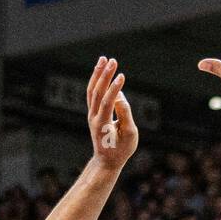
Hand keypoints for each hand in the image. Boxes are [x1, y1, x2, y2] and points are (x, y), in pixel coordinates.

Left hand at [87, 57, 137, 171]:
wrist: (106, 161)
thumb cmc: (121, 150)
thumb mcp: (129, 135)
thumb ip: (125, 115)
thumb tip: (120, 96)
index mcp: (103, 125)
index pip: (107, 103)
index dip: (114, 89)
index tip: (122, 75)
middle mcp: (94, 118)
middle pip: (97, 93)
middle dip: (105, 76)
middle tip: (113, 61)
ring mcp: (91, 115)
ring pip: (92, 91)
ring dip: (97, 74)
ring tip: (104, 59)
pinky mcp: (93, 113)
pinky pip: (92, 93)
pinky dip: (96, 80)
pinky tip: (101, 69)